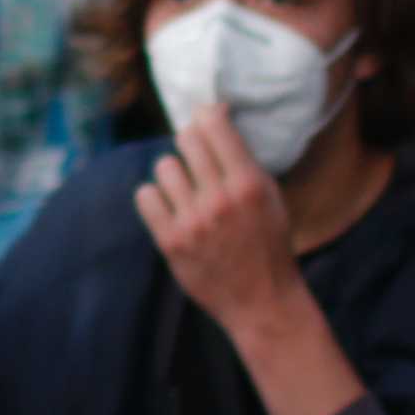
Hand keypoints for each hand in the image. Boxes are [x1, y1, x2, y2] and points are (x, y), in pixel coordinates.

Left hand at [134, 106, 306, 342]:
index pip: (214, 126)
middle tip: (199, 161)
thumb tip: (212, 114)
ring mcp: (194, 221)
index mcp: (250, 184)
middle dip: (191, 144)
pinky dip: (154, 198)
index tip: (208, 119)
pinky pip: (144, 196)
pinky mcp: (171, 241)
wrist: (262, 300)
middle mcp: (220, 199)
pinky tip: (169, 207)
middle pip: (187, 140)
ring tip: (187, 192)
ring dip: (174, 175)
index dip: (207, 116)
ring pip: (164, 166)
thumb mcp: (270, 197)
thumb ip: (241, 158)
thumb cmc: (267, 243)